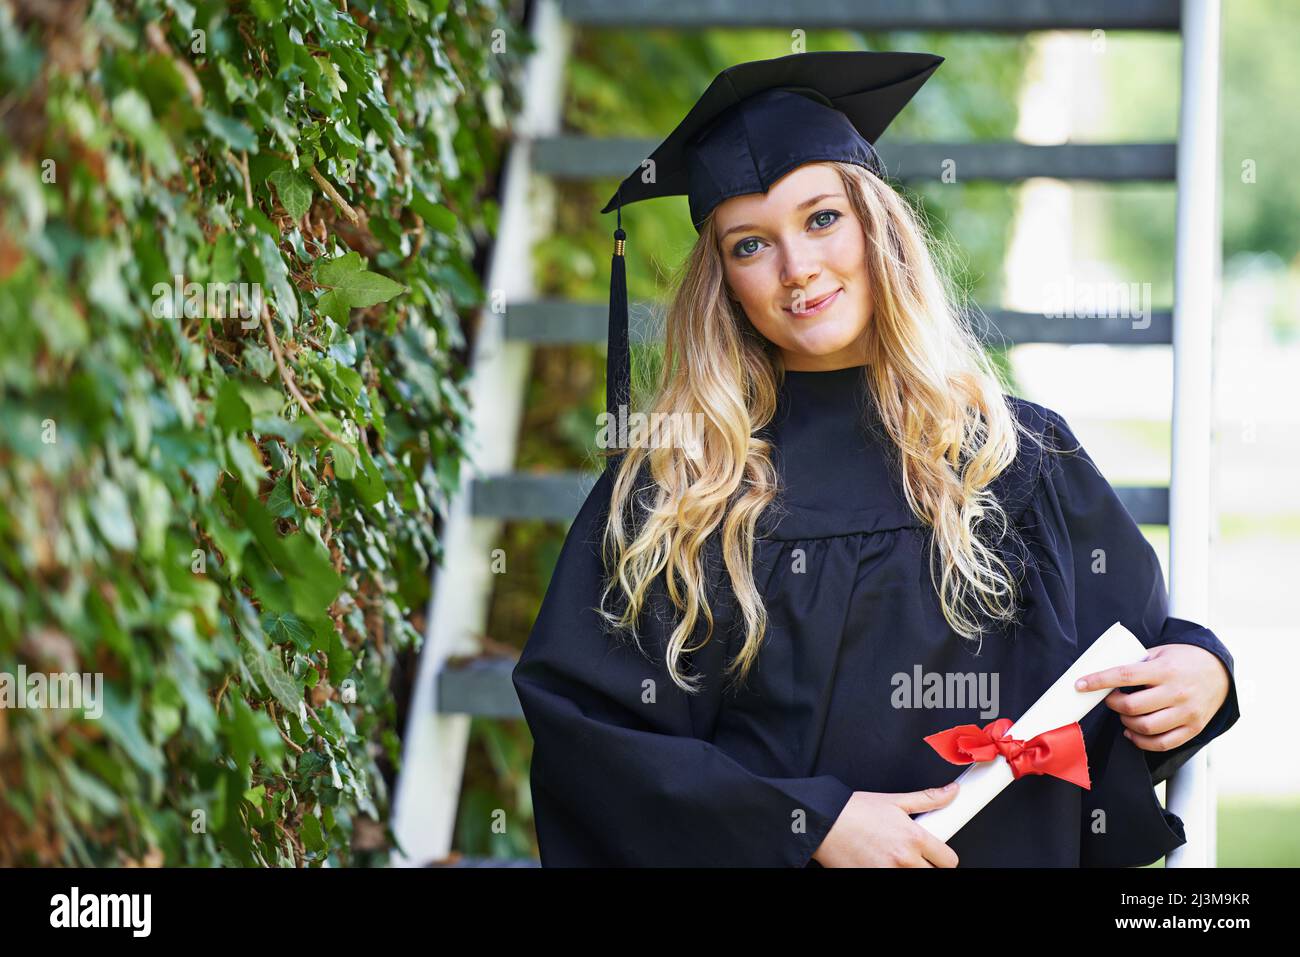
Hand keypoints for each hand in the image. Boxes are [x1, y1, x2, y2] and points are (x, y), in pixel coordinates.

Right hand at [812, 783, 960, 866]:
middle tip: (913, 857)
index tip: (936, 855)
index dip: (944, 857)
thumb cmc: (853, 811)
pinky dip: (890, 875)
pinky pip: (894, 885)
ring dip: (909, 872)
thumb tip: (952, 792)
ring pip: (916, 880)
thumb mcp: (893, 800)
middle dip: (927, 866)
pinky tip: (879, 863)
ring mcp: (888, 874)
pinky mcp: (872, 879)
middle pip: (934, 875)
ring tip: (894, 860)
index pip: (948, 860)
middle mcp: (904, 860)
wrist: (822, 822)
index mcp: (913, 837)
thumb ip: (927, 799)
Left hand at [1074, 643, 1230, 751]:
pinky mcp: (1193, 729)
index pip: (1125, 675)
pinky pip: (1162, 743)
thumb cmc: (1182, 660)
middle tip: (1110, 699)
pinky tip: (1132, 732)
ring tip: (1123, 714)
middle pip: (1132, 706)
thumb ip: (1136, 663)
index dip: (1099, 681)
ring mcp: (1186, 713)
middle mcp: (1177, 692)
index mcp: (1165, 670)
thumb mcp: (1159, 653)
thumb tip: (1102, 673)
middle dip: (1112, 704)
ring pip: (1145, 727)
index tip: (1080, 684)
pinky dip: (1141, 742)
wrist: (1220, 673)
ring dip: (1125, 723)